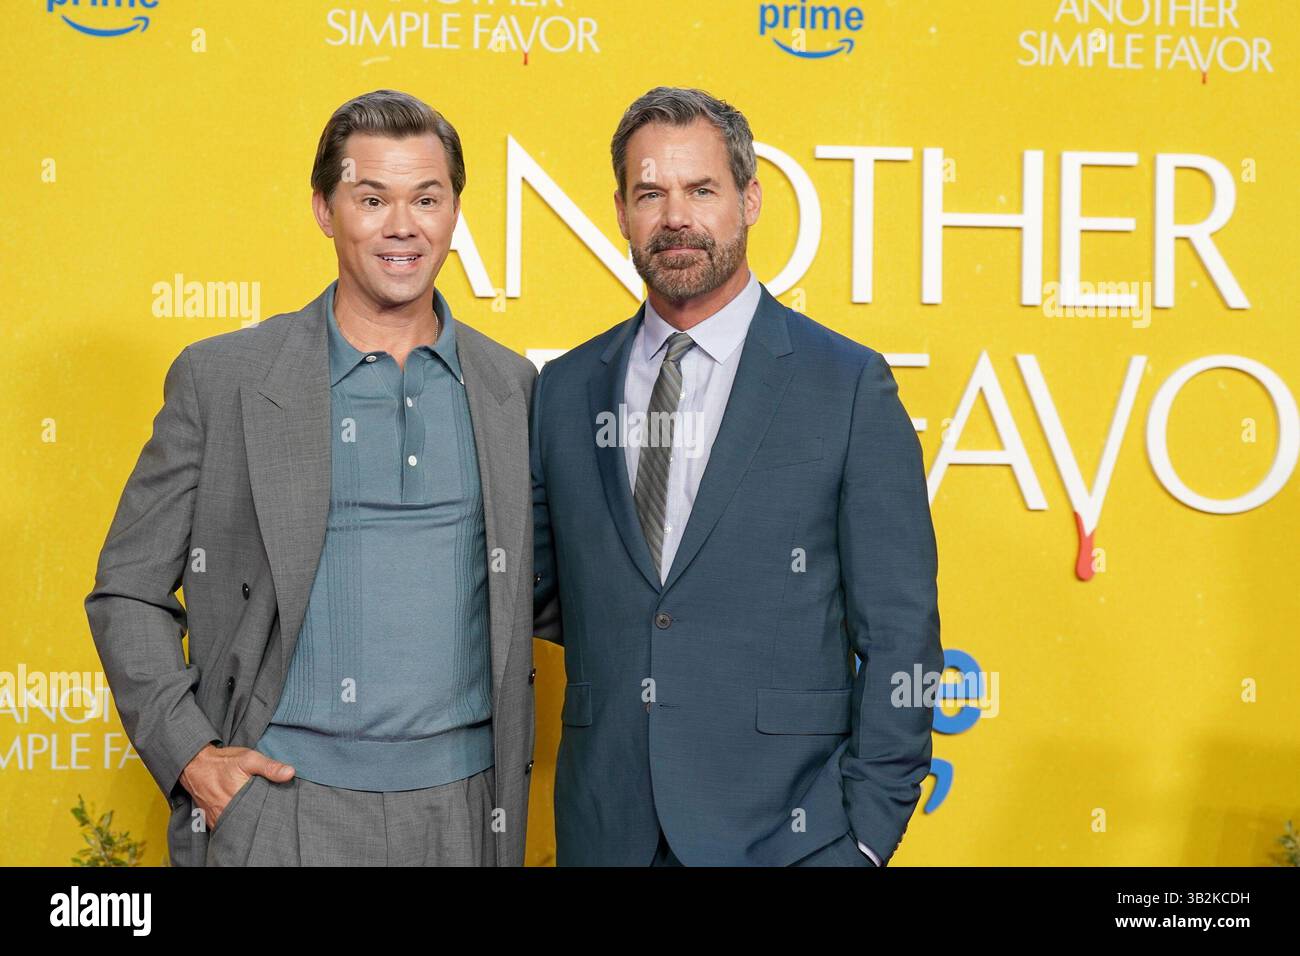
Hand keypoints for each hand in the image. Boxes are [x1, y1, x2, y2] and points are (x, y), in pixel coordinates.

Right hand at [179, 744, 294, 831]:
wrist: (195, 765)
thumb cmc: (223, 761)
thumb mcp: (249, 758)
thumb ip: (270, 767)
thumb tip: (290, 773)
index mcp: (238, 798)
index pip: (261, 813)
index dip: (272, 813)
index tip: (281, 811)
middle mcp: (226, 812)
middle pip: (250, 822)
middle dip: (261, 820)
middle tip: (272, 816)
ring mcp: (217, 819)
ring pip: (238, 827)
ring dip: (248, 823)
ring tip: (258, 818)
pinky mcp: (211, 821)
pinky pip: (226, 827)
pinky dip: (235, 824)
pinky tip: (244, 818)